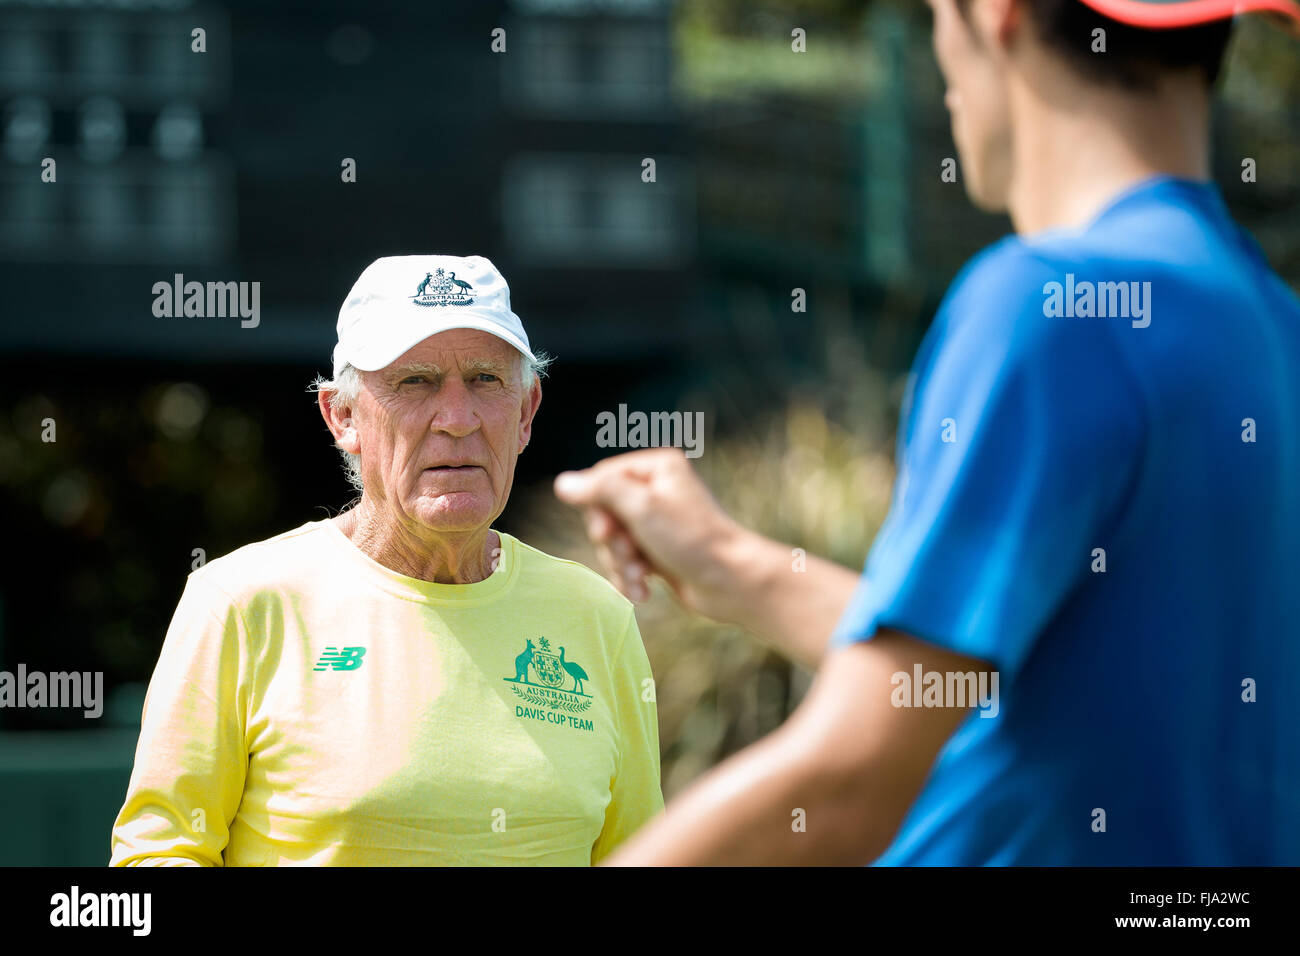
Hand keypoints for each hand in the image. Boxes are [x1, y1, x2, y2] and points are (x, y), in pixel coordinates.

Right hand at [553, 448, 743, 620]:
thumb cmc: (691, 540)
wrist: (730, 583)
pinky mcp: (658, 551)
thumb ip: (601, 491)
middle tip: (630, 556)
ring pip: (613, 541)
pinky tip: (643, 592)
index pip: (602, 479)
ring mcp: (657, 523)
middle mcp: (656, 490)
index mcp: (656, 468)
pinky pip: (627, 560)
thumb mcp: (642, 508)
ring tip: (640, 579)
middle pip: (604, 512)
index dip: (596, 508)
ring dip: (620, 564)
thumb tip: (563, 482)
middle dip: (612, 542)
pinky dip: (630, 577)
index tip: (605, 532)